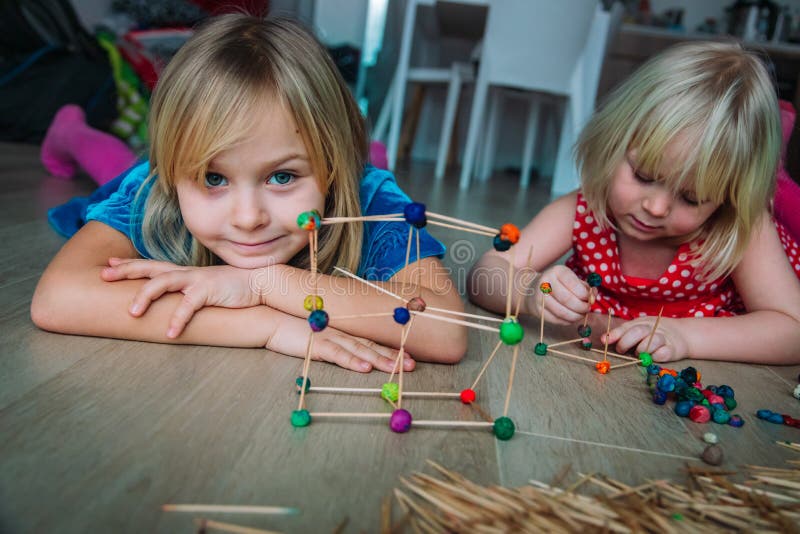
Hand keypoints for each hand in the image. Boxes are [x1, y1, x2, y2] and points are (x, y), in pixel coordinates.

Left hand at [101, 257, 260, 337]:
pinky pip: (189, 306)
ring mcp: (196, 280)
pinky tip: (170, 334)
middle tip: (103, 276)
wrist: (259, 283)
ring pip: (164, 282)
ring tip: (131, 313)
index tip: (109, 264)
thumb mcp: (205, 288)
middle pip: (150, 268)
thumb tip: (173, 303)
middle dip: (126, 271)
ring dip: (145, 296)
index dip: (130, 264)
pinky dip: (178, 320)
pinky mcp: (209, 291)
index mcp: (184, 273)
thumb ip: (188, 292)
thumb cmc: (232, 287)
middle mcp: (186, 273)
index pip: (152, 265)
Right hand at [268, 315, 414, 372]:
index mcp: (343, 331)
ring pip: (360, 350)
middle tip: (415, 365)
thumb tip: (353, 353)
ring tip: (399, 367)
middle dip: (394, 355)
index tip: (411, 356)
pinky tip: (365, 368)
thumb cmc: (292, 328)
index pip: (371, 340)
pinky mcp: (316, 344)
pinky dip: (352, 361)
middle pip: (372, 345)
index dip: (391, 348)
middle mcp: (341, 333)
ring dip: (380, 359)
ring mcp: (330, 337)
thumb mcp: (318, 336)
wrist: (268, 317)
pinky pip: (337, 354)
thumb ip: (335, 342)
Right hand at [531, 265, 589, 323]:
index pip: (572, 284)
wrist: (533, 289)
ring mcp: (540, 297)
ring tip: (581, 315)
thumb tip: (593, 297)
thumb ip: (585, 287)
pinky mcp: (538, 311)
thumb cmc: (559, 284)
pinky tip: (571, 318)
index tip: (589, 299)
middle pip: (566, 299)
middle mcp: (546, 283)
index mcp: (557, 271)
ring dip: (575, 316)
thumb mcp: (572, 280)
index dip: (584, 294)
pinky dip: (567, 321)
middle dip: (581, 307)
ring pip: (561, 312)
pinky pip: (556, 320)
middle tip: (587, 309)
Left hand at [603, 317, 688, 362]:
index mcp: (641, 322)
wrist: (684, 334)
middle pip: (637, 332)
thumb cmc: (654, 333)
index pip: (626, 327)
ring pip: (651, 341)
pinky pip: (662, 353)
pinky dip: (655, 357)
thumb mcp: (639, 329)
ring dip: (642, 350)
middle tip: (622, 350)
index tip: (604, 341)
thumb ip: (623, 334)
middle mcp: (652, 328)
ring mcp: (664, 337)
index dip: (615, 334)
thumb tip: (604, 340)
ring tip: (639, 353)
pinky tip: (653, 357)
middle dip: (625, 342)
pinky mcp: (673, 349)